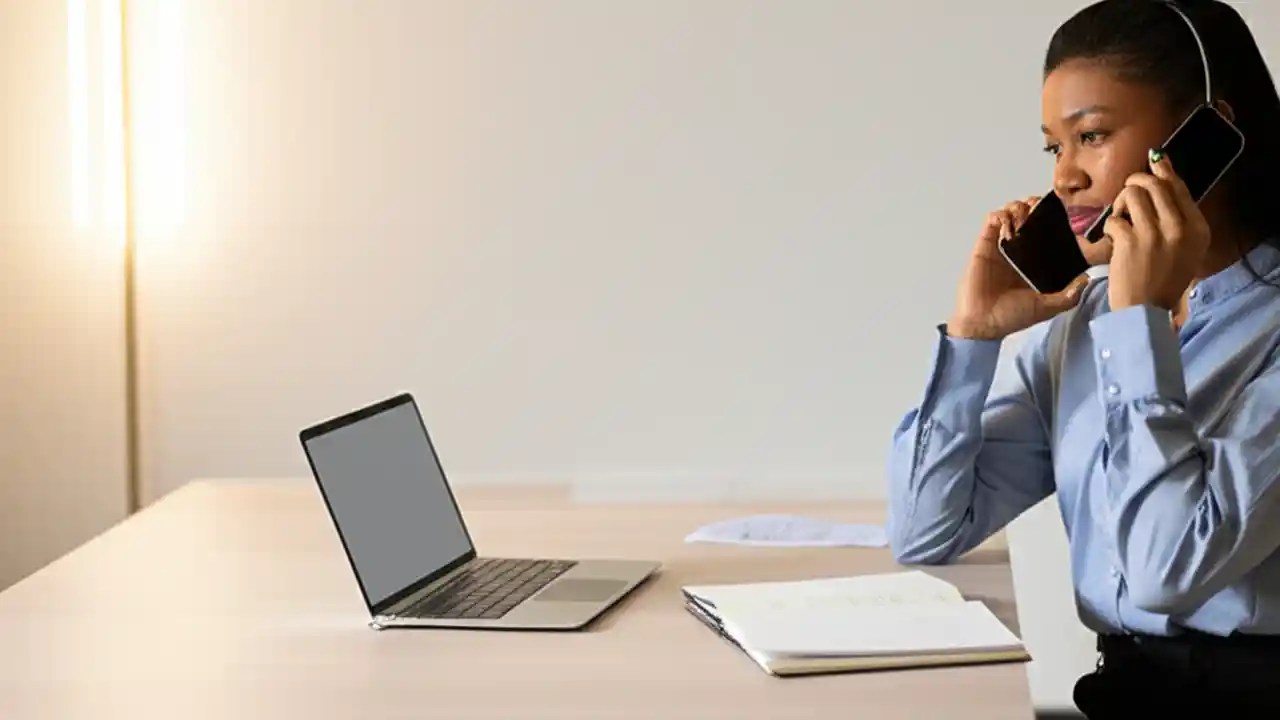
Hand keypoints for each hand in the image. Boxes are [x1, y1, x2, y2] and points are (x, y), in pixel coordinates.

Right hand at [947, 197, 1089, 339]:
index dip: (1053, 219)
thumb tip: (1087, 278)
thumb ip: (1068, 296)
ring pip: (1010, 213)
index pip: (1046, 231)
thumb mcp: (1046, 308)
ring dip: (1019, 208)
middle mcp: (1019, 250)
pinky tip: (1009, 227)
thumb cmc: (1011, 317)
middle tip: (1040, 210)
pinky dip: (1001, 216)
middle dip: (1035, 205)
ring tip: (1024, 217)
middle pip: (1028, 215)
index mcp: (1034, 261)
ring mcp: (1001, 245)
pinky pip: (992, 220)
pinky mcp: (984, 244)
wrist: (983, 323)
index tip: (1062, 215)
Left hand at [1104, 149, 1211, 311]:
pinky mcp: (1129, 242)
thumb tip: (1164, 179)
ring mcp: (1154, 234)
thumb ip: (1178, 218)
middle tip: (1128, 194)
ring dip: (1121, 203)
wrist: (1145, 311)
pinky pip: (1114, 219)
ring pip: (1132, 195)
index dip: (1164, 171)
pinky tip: (1113, 239)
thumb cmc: (1162, 281)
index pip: (1179, 188)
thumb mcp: (1184, 249)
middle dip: (1136, 183)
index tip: (1154, 160)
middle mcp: (1179, 228)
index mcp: (1197, 229)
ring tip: (1120, 218)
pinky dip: (1109, 226)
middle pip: (1154, 184)